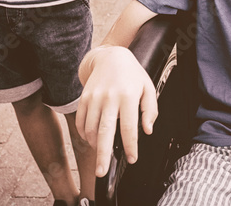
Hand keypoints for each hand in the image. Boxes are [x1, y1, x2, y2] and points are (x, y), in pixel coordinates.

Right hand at [76, 46, 158, 176]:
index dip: (131, 145)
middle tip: (101, 172)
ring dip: (94, 145)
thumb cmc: (132, 75)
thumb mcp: (148, 88)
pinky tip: (90, 140)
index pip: (129, 127)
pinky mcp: (83, 98)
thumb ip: (150, 110)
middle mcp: (109, 98)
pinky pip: (80, 121)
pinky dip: (84, 134)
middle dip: (102, 155)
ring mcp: (94, 98)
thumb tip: (147, 130)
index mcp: (128, 96)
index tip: (132, 158)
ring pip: (90, 129)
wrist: (109, 57)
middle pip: (104, 132)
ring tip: (100, 154)